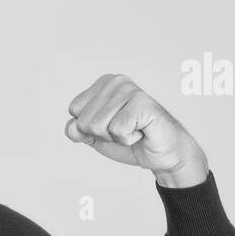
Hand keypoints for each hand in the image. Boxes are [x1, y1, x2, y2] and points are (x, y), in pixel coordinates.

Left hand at [65, 73, 208, 187]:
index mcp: (103, 84)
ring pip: (98, 125)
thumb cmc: (130, 140)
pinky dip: (128, 139)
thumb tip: (73, 127)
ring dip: (116, 137)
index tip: (111, 127)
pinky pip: (117, 130)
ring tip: (134, 130)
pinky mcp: (142, 103)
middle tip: (125, 131)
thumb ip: (77, 130)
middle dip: (102, 135)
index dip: (89, 128)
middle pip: (84, 120)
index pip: (74, 110)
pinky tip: (141, 132)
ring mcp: (130, 90)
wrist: (161, 154)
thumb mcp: (95, 136)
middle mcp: (116, 81)